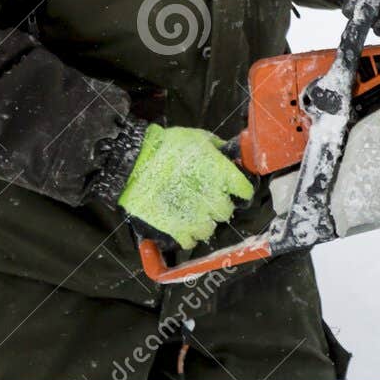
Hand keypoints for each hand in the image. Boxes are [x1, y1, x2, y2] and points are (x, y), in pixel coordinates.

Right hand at [118, 125, 253, 250]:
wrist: (135, 161)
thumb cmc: (167, 146)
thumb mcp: (198, 138)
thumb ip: (218, 150)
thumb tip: (230, 157)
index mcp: (222, 174)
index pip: (245, 191)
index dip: (240, 190)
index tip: (233, 189)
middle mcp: (213, 198)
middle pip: (226, 211)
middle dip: (218, 205)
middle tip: (206, 198)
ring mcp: (195, 216)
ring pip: (209, 229)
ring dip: (203, 221)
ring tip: (191, 211)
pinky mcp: (176, 229)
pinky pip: (190, 241)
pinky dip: (186, 235)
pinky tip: (180, 223)